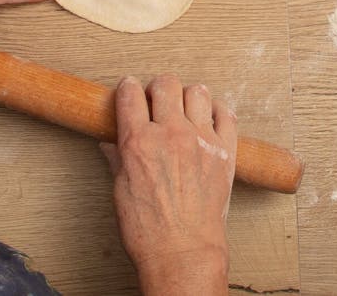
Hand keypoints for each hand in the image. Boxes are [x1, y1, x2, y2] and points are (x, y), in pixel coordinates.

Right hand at [102, 74, 236, 295]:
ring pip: (197, 91)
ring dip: (188, 97)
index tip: (130, 88)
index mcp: (139, 142)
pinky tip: (209, 120)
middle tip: (158, 100)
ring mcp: (201, 139)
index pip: (130, 93)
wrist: (183, 253)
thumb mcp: (121, 191)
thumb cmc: (150, 231)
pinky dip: (218, 111)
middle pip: (166, 83)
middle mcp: (171, 134)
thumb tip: (109, 143)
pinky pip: (226, 114)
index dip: (128, 87)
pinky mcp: (224, 150)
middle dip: (158, 88)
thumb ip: (118, 159)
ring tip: (185, 109)